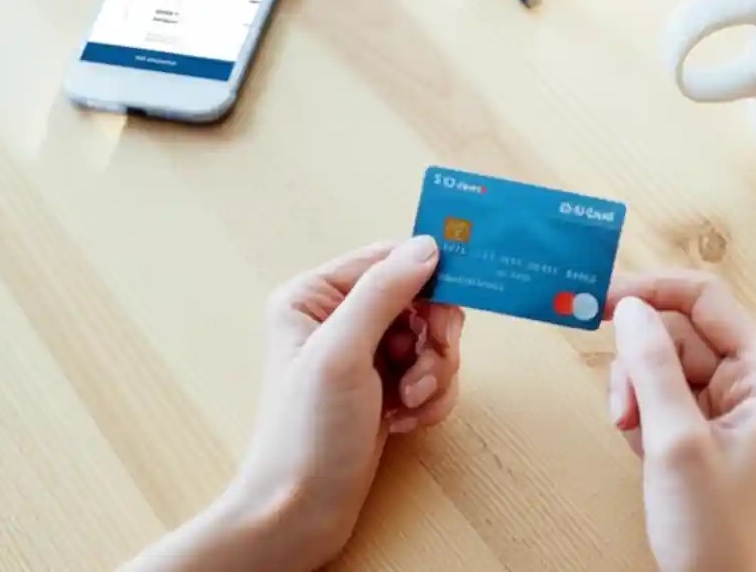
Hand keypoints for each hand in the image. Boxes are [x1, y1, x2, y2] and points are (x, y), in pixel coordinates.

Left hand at [232, 236, 463, 566]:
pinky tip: (406, 420)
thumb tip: (427, 245)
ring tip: (409, 403)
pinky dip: (431, 397)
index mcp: (314, 296)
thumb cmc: (306, 433)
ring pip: (432, 338)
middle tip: (426, 370)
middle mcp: (337, 317)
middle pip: (420, 299)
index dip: (427, 277)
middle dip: (433, 339)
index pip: (388, 259)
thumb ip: (383, 293)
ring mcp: (364, 354)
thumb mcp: (342, 353)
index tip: (453, 304)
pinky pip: (432, 373)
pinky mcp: (384, 386)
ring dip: (434, 373)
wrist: (301, 510)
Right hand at [607, 272, 755, 571]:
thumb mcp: (677, 443)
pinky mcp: (717, 436)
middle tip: (623, 409)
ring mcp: (738, 412)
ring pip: (669, 369)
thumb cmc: (718, 536)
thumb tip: (633, 308)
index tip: (602, 297)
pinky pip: (671, 401)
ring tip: (637, 438)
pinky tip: (646, 451)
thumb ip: (652, 367)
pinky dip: (648, 418)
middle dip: (642, 365)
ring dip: (641, 395)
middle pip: (682, 336)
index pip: (707, 302)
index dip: (653, 291)